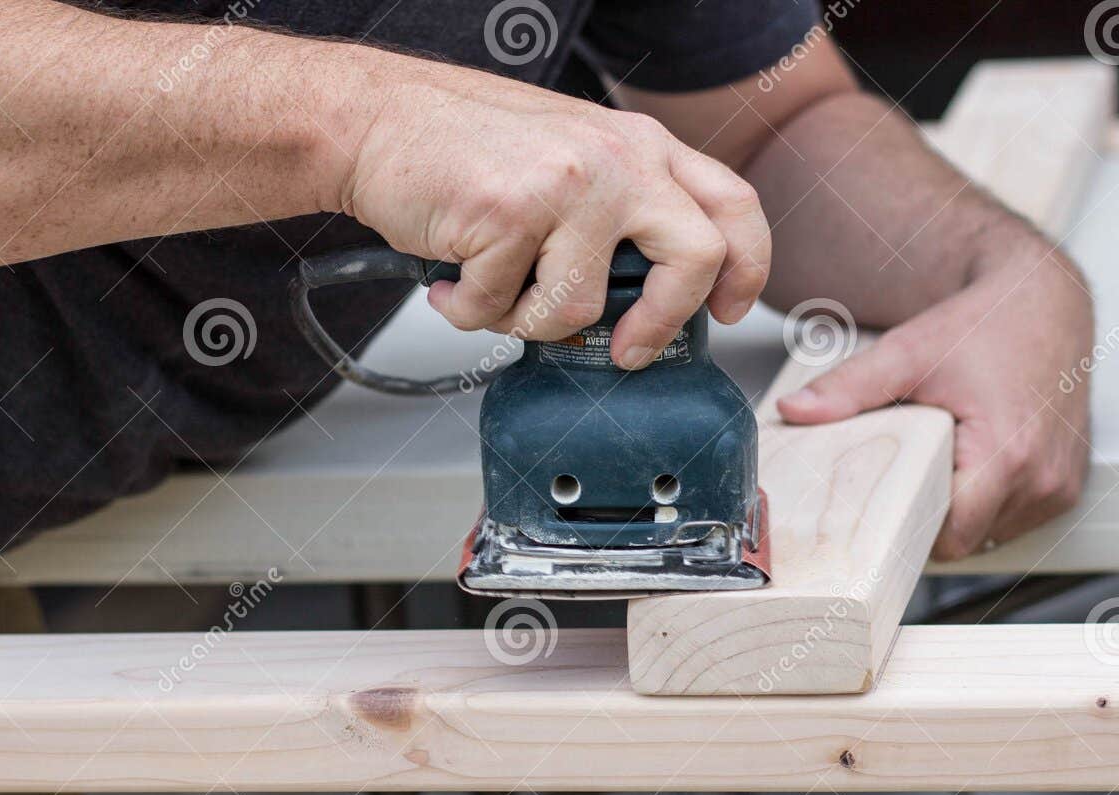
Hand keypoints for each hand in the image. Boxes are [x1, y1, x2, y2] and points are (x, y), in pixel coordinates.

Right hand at [337, 60, 770, 367]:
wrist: (373, 120)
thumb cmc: (464, 147)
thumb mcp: (572, 158)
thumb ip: (622, 212)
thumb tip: (654, 300)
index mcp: (640, 145)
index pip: (732, 205)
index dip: (745, 269)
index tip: (726, 310)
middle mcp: (617, 158)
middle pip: (695, 258)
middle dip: (662, 323)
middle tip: (626, 350)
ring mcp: (568, 184)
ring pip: (581, 306)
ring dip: (525, 319)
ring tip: (489, 287)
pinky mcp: (510, 214)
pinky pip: (502, 308)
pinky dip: (468, 309)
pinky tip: (451, 277)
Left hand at [776, 247, 1092, 559]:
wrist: (1045, 300)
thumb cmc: (987, 324)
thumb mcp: (909, 353)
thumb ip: (850, 388)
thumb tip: (794, 411)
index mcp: (1007, 456)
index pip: (952, 539)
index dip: (914, 529)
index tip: (889, 507)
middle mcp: (1043, 479)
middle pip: (971, 540)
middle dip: (936, 518)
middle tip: (911, 477)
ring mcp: (1061, 484)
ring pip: (996, 533)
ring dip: (969, 512)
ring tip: (949, 464)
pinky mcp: (1070, 483)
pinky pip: (1021, 517)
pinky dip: (996, 501)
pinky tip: (979, 464)